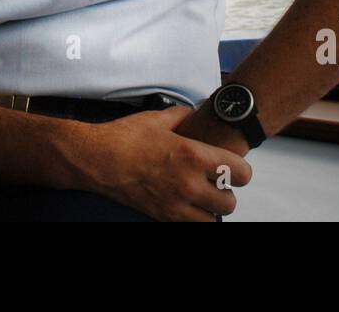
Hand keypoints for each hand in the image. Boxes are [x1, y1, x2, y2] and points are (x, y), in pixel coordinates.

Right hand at [73, 105, 252, 220]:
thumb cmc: (125, 137)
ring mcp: (176, 204)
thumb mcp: (158, 118)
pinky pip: (193, 225)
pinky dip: (195, 217)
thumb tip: (196, 113)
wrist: (97, 160)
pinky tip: (188, 205)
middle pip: (230, 201)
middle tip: (217, 182)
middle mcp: (190, 183)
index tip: (233, 166)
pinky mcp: (163, 216)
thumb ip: (183, 116)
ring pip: (214, 218)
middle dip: (227, 191)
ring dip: (212, 208)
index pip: (241, 173)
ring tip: (203, 196)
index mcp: (194, 155)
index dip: (240, 169)